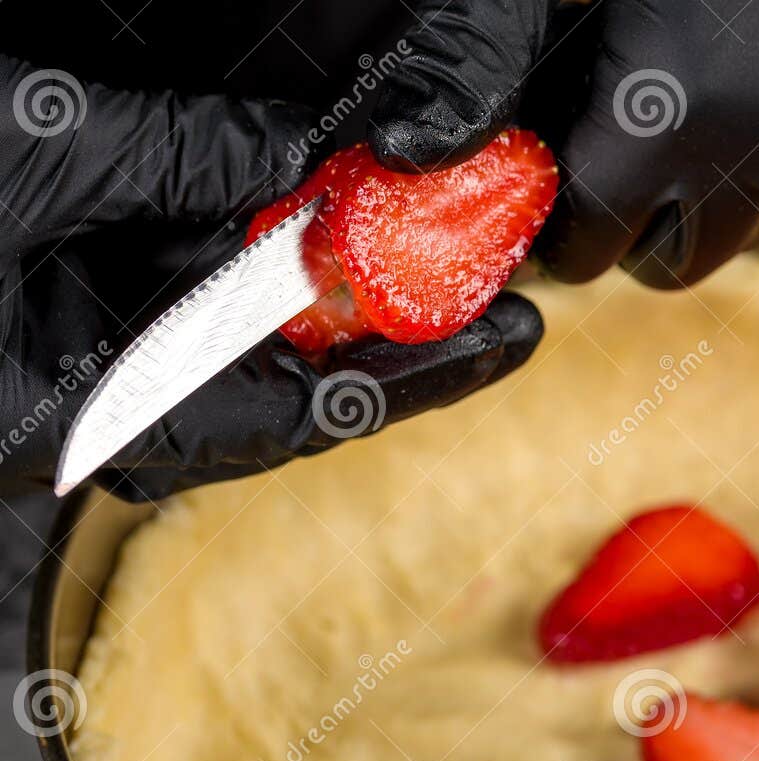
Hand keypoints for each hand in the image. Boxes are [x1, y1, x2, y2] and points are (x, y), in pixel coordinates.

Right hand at [0, 56, 543, 499]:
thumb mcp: (29, 147)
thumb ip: (175, 158)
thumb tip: (308, 157)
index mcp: (72, 414)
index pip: (292, 413)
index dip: (412, 371)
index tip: (509, 335)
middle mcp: (81, 403)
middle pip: (277, 380)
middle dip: (384, 320)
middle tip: (491, 272)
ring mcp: (69, 350)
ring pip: (233, 330)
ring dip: (326, 275)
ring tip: (430, 231)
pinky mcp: (56, 293)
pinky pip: (180, 289)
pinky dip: (248, 242)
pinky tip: (312, 201)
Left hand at [369, 0, 758, 286]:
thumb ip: (477, 51)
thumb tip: (405, 148)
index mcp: (669, 105)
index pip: (587, 243)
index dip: (556, 217)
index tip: (545, 178)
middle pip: (673, 262)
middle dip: (631, 222)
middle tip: (614, 144)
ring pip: (755, 234)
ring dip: (712, 196)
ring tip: (693, 104)